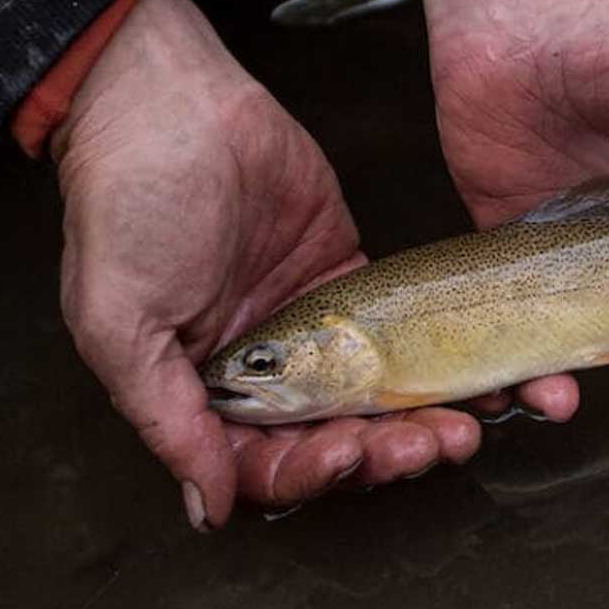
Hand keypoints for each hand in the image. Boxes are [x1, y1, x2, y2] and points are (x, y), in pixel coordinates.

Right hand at [53, 0, 479, 528]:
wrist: (172, 101)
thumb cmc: (126, 203)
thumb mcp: (119, 320)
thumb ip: (167, 417)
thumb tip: (206, 506)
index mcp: (203, 391)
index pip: (268, 466)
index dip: (315, 473)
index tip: (353, 454)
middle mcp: (263, 372)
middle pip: (338, 440)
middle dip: (390, 452)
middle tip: (436, 443)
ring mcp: (313, 329)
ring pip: (381, 399)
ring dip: (426, 418)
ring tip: (472, 418)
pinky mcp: (352, 279)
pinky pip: (408, 337)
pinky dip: (447, 364)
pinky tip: (489, 377)